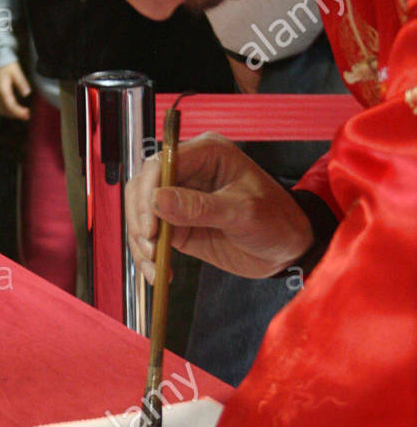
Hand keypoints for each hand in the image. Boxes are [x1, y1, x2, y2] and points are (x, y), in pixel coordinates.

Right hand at [0, 62, 31, 119]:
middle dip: (15, 115)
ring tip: (21, 114)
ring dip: (10, 114)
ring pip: (0, 110)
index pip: (10, 106)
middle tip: (27, 115)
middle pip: (4, 111)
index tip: (28, 114)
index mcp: (2, 90)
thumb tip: (26, 94)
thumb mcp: (16, 72)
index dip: (19, 112)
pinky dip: (6, 111)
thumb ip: (21, 83)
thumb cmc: (6, 65)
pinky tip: (13, 110)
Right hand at [127, 132, 313, 280]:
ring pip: (140, 213)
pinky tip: (158, 272)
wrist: (287, 248)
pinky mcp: (176, 224)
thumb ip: (200, 207)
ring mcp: (179, 199)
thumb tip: (157, 200)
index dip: (148, 192)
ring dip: (140, 241)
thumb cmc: (277, 220)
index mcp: (206, 153)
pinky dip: (148, 255)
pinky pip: (151, 236)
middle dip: (140, 219)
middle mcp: (188, 171)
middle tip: (150, 247)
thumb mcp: (243, 213)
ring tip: (154, 264)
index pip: (160, 163)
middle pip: (143, 187)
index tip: (150, 225)